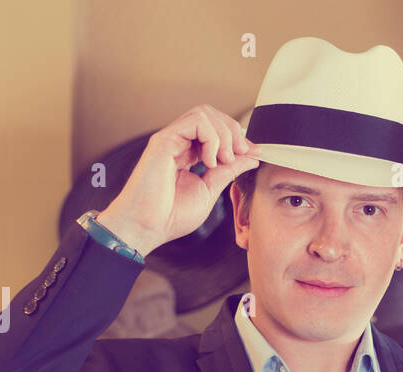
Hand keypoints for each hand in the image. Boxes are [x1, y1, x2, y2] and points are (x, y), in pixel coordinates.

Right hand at [98, 105, 261, 255]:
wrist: (148, 227)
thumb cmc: (170, 216)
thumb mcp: (210, 190)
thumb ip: (229, 170)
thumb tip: (251, 157)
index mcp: (188, 154)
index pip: (216, 131)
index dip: (238, 139)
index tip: (254, 153)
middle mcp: (179, 143)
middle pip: (212, 115)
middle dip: (234, 132)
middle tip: (240, 154)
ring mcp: (171, 139)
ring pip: (205, 113)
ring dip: (223, 135)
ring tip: (222, 160)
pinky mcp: (164, 139)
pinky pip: (196, 121)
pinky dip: (211, 138)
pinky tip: (209, 161)